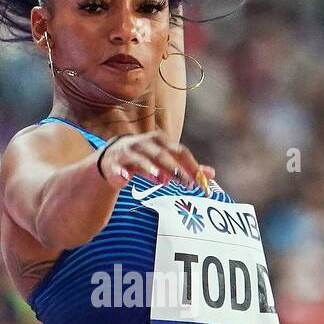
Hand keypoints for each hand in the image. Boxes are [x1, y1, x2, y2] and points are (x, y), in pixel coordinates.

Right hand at [99, 130, 214, 191]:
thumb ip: (186, 166)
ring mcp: (127, 153)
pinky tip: (124, 181)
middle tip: (185, 183)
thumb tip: (211, 174)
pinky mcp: (112, 164)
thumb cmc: (145, 157)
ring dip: (150, 169)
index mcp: (160, 141)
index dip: (190, 166)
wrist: (111, 156)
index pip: (179, 152)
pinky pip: (116, 168)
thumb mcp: (165, 159)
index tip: (200, 182)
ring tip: (160, 180)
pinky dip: (120, 173)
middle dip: (173, 168)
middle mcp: (144, 144)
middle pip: (161, 155)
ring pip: (140, 160)